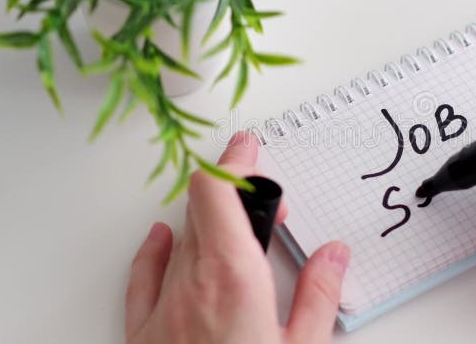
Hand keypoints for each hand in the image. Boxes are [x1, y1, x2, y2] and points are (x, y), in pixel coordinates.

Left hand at [125, 131, 350, 343]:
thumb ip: (319, 297)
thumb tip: (333, 256)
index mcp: (234, 279)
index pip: (217, 192)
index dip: (233, 163)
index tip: (247, 151)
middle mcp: (192, 283)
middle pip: (202, 208)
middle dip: (234, 192)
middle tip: (263, 196)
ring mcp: (163, 307)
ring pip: (181, 239)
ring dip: (209, 222)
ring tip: (235, 224)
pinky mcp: (143, 332)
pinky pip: (143, 275)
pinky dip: (157, 247)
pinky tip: (163, 238)